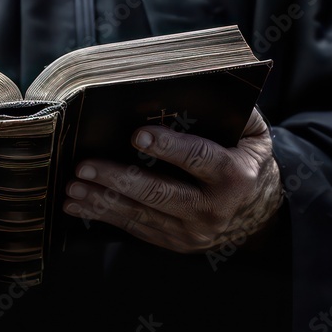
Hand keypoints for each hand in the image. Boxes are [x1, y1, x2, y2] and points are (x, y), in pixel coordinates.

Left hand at [62, 107, 281, 252]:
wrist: (259, 214)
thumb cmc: (247, 159)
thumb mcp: (254, 134)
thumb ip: (235, 113)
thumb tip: (197, 88)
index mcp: (235, 176)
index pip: (199, 159)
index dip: (169, 148)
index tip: (137, 135)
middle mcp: (213, 209)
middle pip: (160, 193)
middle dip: (118, 179)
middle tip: (84, 165)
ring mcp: (192, 232)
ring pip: (141, 215)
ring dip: (101, 200)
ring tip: (72, 186)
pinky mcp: (174, 243)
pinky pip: (135, 229)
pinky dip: (104, 216)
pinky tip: (78, 205)